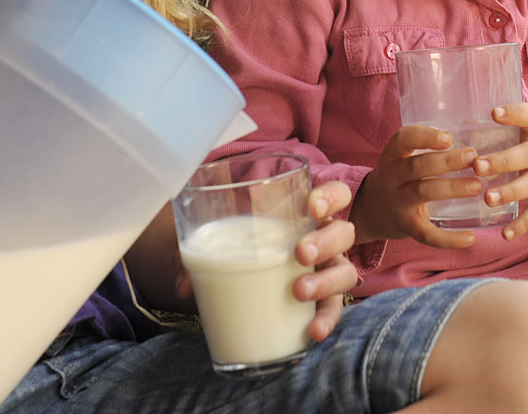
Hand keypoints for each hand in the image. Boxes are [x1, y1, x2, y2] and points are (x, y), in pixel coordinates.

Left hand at [171, 180, 361, 341]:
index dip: (331, 197)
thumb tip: (183, 284)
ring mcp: (329, 271)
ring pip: (345, 271)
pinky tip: (313, 332)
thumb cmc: (250, 248)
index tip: (311, 207)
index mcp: (307, 216)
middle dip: (324, 241)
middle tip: (300, 253)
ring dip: (325, 281)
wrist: (259, 278)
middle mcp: (326, 241)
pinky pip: (334, 309)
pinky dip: (326, 320)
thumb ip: (207, 253)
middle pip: (343, 233)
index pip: (336, 195)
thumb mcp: (231, 243)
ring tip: (299, 292)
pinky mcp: (326, 300)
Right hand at [350, 125, 484, 249]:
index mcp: (392, 156)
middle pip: (417, 166)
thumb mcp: (401, 159)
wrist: (371, 211)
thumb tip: (477, 138)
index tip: (449, 137)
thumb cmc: (399, 178)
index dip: (424, 137)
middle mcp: (391, 177)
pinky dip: (448, 239)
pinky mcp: (405, 227)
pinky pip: (426, 234)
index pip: (402, 139)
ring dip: (451, 188)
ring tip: (477, 185)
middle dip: (446, 161)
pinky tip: (470, 238)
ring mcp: (397, 203)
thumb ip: (427, 149)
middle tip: (473, 158)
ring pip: (423, 193)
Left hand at [471, 104, 527, 241]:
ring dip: (509, 193)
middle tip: (478, 166)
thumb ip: (515, 124)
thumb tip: (470, 119)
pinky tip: (505, 235)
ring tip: (488, 199)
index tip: (494, 113)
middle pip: (525, 155)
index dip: (513, 113)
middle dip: (501, 161)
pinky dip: (523, 224)